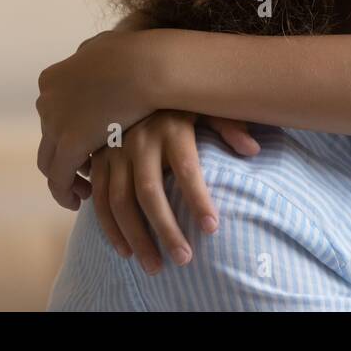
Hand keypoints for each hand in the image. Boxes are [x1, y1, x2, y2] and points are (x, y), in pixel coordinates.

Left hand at [36, 27, 168, 209]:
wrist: (149, 64)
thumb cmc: (140, 52)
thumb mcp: (111, 44)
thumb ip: (98, 52)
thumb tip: (96, 50)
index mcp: (53, 79)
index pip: (52, 113)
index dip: (69, 130)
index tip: (88, 144)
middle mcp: (47, 101)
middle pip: (50, 137)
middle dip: (67, 154)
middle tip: (86, 171)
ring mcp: (56, 123)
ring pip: (50, 161)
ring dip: (65, 177)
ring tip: (85, 190)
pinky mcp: (71, 144)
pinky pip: (59, 178)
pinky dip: (65, 192)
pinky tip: (80, 199)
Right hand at [88, 111, 261, 272]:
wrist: (130, 84)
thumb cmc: (178, 101)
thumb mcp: (205, 104)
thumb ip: (229, 125)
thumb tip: (253, 149)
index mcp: (171, 126)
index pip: (186, 168)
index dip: (198, 199)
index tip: (212, 228)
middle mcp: (139, 139)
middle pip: (150, 192)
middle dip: (166, 229)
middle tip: (184, 259)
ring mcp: (114, 151)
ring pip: (120, 202)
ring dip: (136, 238)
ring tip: (155, 266)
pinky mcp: (97, 161)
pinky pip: (100, 200)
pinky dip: (109, 228)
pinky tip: (126, 251)